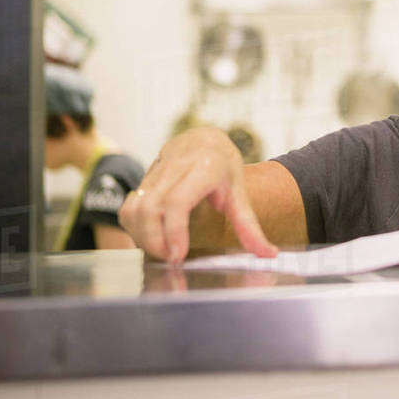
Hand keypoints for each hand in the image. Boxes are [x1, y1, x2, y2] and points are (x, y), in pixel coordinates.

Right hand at [119, 127, 277, 262]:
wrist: (203, 140)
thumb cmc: (223, 167)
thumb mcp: (240, 192)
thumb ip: (249, 226)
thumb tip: (269, 254)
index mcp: (205, 167)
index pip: (178, 200)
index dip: (174, 229)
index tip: (178, 254)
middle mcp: (176, 167)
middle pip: (152, 208)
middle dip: (156, 240)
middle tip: (173, 259)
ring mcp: (155, 172)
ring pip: (135, 208)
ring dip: (143, 237)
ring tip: (163, 252)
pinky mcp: (142, 181)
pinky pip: (129, 208)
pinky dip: (134, 229)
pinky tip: (151, 240)